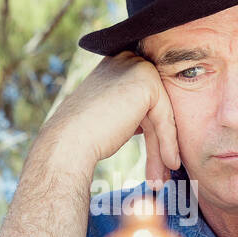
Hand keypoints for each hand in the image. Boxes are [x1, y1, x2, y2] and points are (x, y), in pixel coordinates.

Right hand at [40, 51, 180, 188]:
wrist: (68, 143)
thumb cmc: (83, 137)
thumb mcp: (111, 116)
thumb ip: (132, 112)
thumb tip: (152, 125)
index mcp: (116, 64)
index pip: (145, 99)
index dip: (153, 132)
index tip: (159, 159)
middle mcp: (126, 60)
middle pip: (154, 107)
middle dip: (159, 143)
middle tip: (163, 170)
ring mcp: (137, 67)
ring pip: (161, 114)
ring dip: (163, 148)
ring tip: (162, 177)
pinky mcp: (147, 82)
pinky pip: (165, 117)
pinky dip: (168, 142)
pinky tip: (170, 163)